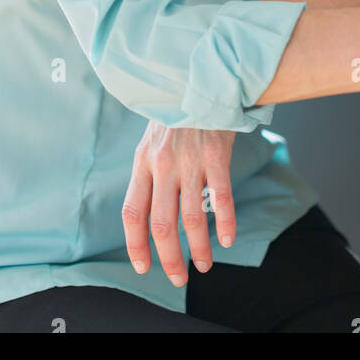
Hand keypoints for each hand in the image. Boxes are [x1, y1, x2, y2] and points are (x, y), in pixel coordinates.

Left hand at [121, 122, 236, 285]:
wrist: (200, 81)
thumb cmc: (176, 118)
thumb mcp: (152, 142)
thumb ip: (149, 176)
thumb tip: (146, 220)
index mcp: (143, 162)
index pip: (132, 212)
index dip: (135, 245)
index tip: (143, 267)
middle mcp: (163, 164)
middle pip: (161, 224)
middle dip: (169, 258)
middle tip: (178, 278)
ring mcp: (190, 160)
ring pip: (192, 218)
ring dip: (198, 249)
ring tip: (204, 265)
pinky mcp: (216, 155)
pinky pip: (220, 197)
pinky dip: (225, 222)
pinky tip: (227, 239)